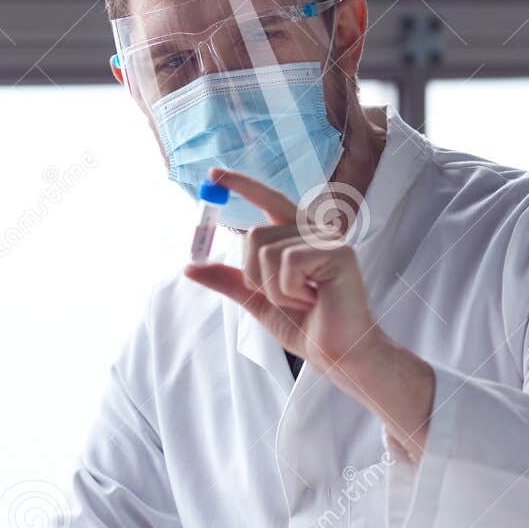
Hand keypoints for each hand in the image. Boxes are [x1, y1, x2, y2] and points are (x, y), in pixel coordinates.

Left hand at [185, 167, 383, 376]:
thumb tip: (190, 266)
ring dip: (274, 290)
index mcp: (296, 236)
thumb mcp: (257, 300)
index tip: (214, 173)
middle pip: (253, 234)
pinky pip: (287, 264)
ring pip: (265, 252)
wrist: (336, 353)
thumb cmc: (305, 326)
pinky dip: (289, 292)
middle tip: (284, 298)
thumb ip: (229, 280)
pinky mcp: (338, 253)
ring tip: (305, 301)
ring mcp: (327, 240)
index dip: (241, 184)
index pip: (267, 200)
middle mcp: (312, 231)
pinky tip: (314, 300)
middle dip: (255, 276)